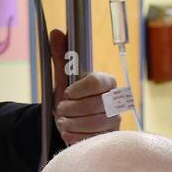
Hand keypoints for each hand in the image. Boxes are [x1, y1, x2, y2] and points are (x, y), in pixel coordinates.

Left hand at [49, 28, 122, 142]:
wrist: (70, 123)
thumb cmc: (70, 99)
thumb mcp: (63, 79)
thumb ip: (62, 57)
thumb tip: (56, 33)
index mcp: (106, 82)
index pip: (98, 82)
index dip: (80, 89)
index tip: (67, 93)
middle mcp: (115, 101)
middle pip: (96, 104)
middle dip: (72, 108)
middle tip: (60, 109)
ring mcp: (114, 120)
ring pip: (95, 123)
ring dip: (72, 123)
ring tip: (63, 122)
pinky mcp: (109, 137)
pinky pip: (94, 138)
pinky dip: (76, 136)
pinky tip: (68, 133)